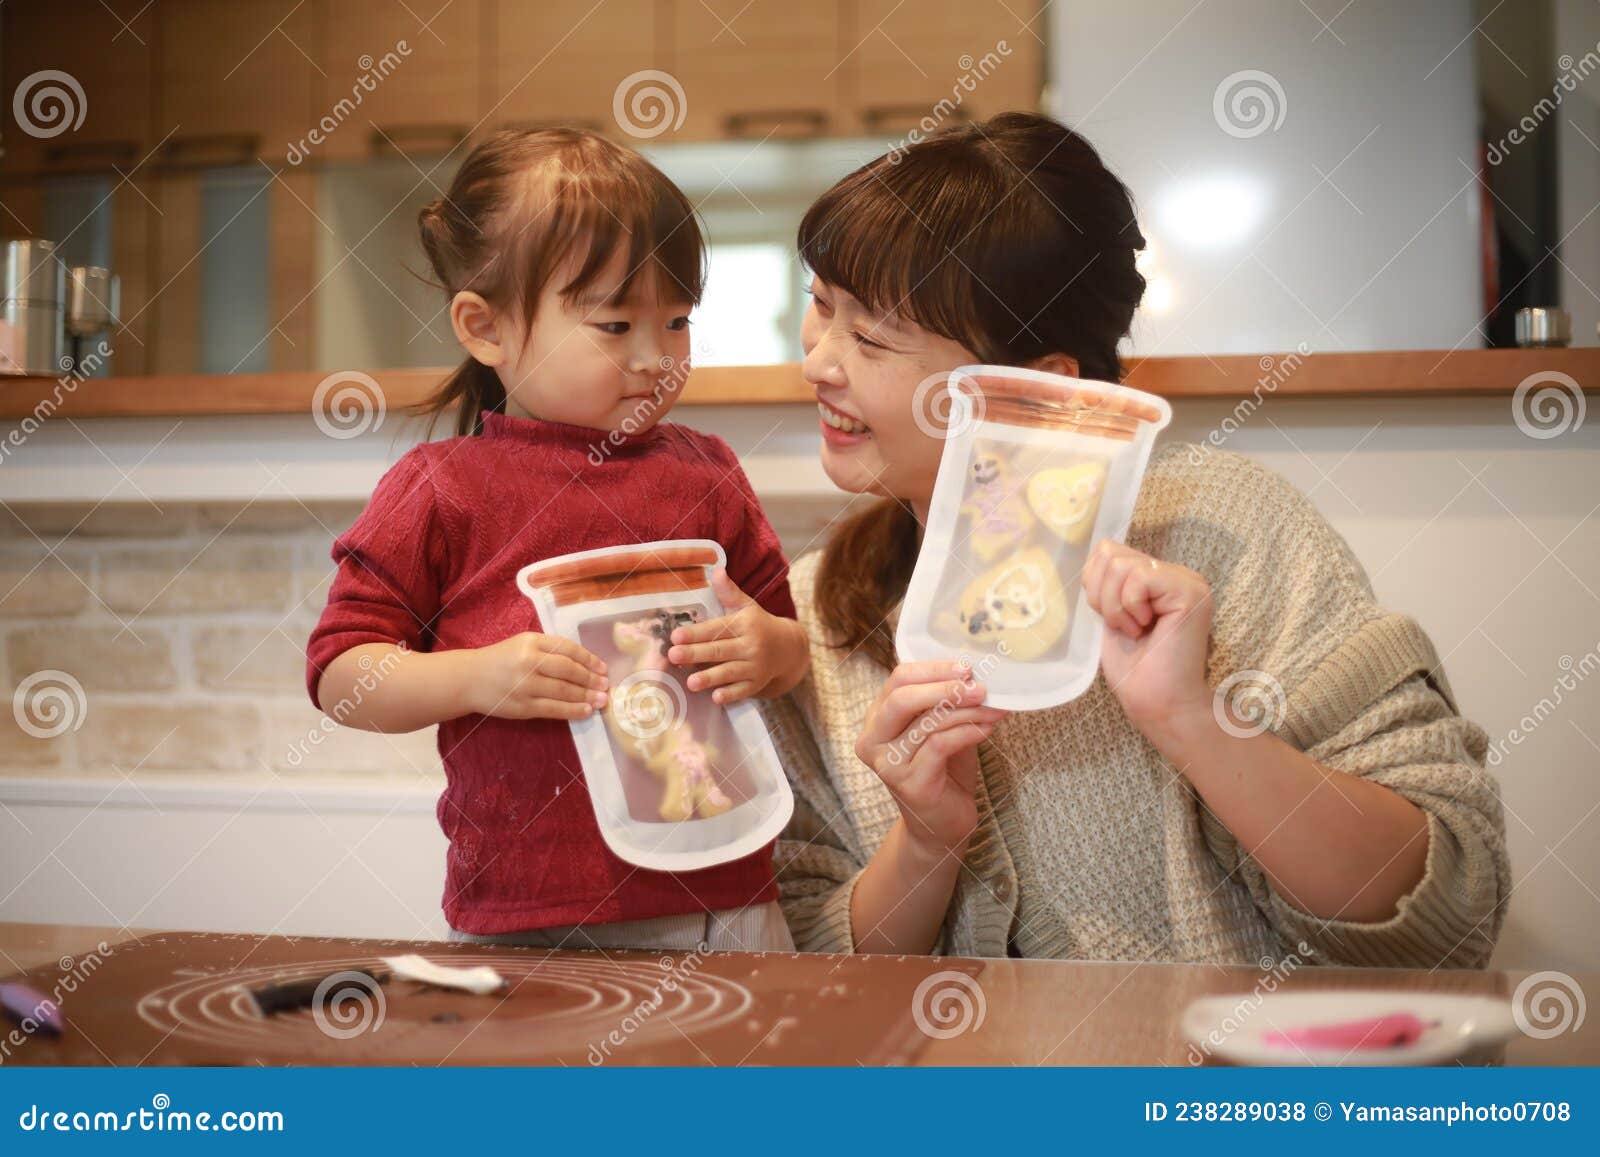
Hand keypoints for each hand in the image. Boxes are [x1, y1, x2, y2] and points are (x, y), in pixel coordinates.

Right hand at [465, 632, 608, 720]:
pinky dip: (572, 710)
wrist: (470, 679)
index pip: (567, 649)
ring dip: (586, 696)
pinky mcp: (522, 706)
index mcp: (531, 641)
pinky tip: (585, 711)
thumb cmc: (501, 660)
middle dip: (591, 679)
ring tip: (601, 700)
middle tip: (606, 685)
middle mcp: (529, 661)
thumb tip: (585, 664)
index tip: (603, 667)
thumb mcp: (524, 644)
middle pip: (568, 670)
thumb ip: (550, 650)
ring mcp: (525, 685)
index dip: (589, 659)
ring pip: (563, 691)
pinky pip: (553, 709)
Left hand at [665, 568, 809, 702]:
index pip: (717, 628)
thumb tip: (715, 570)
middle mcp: (751, 645)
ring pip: (730, 672)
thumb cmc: (757, 624)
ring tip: (690, 682)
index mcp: (745, 624)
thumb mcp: (746, 606)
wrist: (787, 648)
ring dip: (710, 678)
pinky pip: (743, 691)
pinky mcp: (757, 683)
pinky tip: (715, 697)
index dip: (696, 632)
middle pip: (720, 650)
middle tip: (674, 656)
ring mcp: (755, 666)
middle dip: (696, 654)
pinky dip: (731, 695)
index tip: (676, 635)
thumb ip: (728, 591)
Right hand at [854, 661, 1007, 856]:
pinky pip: (940, 745)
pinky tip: (987, 730)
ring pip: (928, 722)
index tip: (966, 667)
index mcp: (877, 719)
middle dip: (944, 688)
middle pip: (902, 698)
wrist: (943, 824)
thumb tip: (975, 673)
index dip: (933, 669)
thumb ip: (945, 702)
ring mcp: (888, 764)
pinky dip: (968, 732)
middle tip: (979, 686)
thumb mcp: (940, 728)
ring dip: (966, 711)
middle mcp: (873, 740)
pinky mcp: (909, 783)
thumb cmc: (943, 771)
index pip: (898, 680)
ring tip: (993, 708)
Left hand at [1081, 540, 1213, 733]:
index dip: (1094, 583)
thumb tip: (1094, 554)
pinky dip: (1130, 608)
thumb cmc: (1134, 668)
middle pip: (1110, 552)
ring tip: (1135, 630)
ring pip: (1121, 564)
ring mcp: (1186, 579)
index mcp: (1156, 577)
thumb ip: (1107, 582)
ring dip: (1115, 606)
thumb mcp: (1110, 613)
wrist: (1157, 702)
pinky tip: (1146, 629)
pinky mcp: (1190, 590)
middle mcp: (1174, 572)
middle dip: (1101, 595)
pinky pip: (1139, 578)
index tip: (1110, 618)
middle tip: (1123, 626)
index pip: (1107, 551)